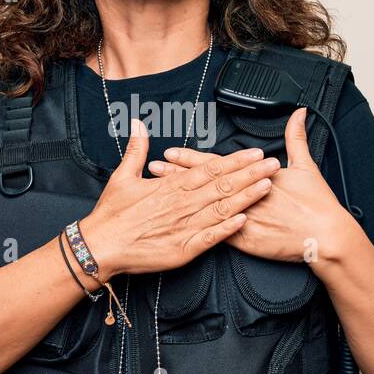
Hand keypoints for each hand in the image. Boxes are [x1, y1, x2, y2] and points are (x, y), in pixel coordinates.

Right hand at [77, 118, 281, 278]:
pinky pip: (210, 238)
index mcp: (170, 186)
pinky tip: (244, 220)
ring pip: (221, 209)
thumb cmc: (111, 214)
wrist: (100, 246)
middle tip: (274, 164)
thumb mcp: (122, 176)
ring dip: (246, 197)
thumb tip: (138, 124)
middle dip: (250, 174)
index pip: (209, 168)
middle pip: (222, 185)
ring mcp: (184, 227)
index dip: (234, 160)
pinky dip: (227, 229)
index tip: (254, 153)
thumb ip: (136, 149)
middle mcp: (181, 204)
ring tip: (267, 186)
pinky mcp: (183, 249)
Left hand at [147, 107, 352, 263]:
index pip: (215, 165)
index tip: (170, 152)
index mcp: (253, 177)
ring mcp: (241, 219)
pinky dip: (195, 229)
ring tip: (156, 195)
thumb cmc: (317, 203)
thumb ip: (296, 138)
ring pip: (202, 209)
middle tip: (152, 168)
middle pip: (202, 185)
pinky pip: (214, 235)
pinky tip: (175, 227)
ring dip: (179, 201)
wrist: (326, 236)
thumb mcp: (305, 166)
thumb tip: (298, 113)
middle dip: (175, 177)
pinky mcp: (244, 241)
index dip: (191, 159)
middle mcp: (243, 197)